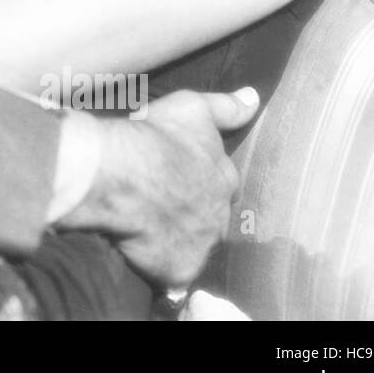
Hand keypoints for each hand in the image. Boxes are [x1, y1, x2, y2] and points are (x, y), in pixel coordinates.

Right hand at [59, 87, 258, 287]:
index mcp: (224, 179)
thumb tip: (254, 98)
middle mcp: (219, 216)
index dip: (200, 180)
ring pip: (193, 245)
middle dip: (192, 213)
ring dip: (178, 239)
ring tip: (151, 229)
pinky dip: (163, 266)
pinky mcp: (178, 271)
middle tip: (163, 203)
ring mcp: (200, 246)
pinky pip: (173, 274)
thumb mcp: (192, 108)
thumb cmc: (155, 138)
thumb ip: (226, 107)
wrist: (119, 176)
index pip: (221, 184)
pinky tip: (145, 254)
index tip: (180, 177)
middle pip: (209, 218)